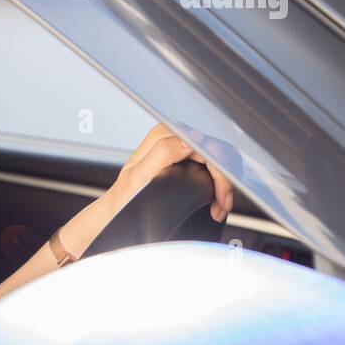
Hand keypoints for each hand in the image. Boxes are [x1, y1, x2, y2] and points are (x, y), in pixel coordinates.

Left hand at [111, 123, 234, 222]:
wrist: (119, 209)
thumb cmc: (125, 195)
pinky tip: (216, 202)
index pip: (207, 144)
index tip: (219, 196)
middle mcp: (175, 137)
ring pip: (221, 159)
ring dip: (225, 185)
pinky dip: (220, 185)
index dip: (219, 172)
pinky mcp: (190, 159)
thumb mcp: (138, 176)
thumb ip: (162, 153)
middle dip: (225, 181)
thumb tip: (189, 140)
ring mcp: (184, 147)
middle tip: (221, 206)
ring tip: (218, 207)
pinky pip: (216, 166)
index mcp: (163, 135)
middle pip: (218, 152)